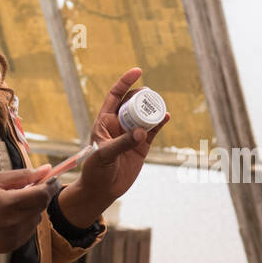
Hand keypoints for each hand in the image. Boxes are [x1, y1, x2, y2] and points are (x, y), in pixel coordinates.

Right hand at [0, 166, 54, 252]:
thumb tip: (47, 169)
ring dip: (31, 210)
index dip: (51, 186)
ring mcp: (12, 237)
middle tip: (27, 188)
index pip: (42, 195)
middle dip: (40, 196)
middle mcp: (12, 223)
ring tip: (10, 204)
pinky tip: (7, 218)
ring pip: (36, 220)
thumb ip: (22, 175)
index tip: (53, 178)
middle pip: (42, 207)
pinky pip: (28, 231)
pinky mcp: (10, 246)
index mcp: (7, 203)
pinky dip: (24, 222)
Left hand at [67, 67, 168, 212]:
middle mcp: (118, 125)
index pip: (115, 96)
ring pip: (144, 116)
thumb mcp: (104, 155)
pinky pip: (152, 130)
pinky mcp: (141, 146)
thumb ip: (122, 143)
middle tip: (150, 95)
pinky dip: (160, 123)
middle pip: (132, 103)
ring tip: (160, 105)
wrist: (102, 191)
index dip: (125, 82)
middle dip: (142, 96)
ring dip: (152, 109)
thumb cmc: (96, 171)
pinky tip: (166, 116)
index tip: (138, 71)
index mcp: (105, 121)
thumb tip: (142, 131)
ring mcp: (131, 135)